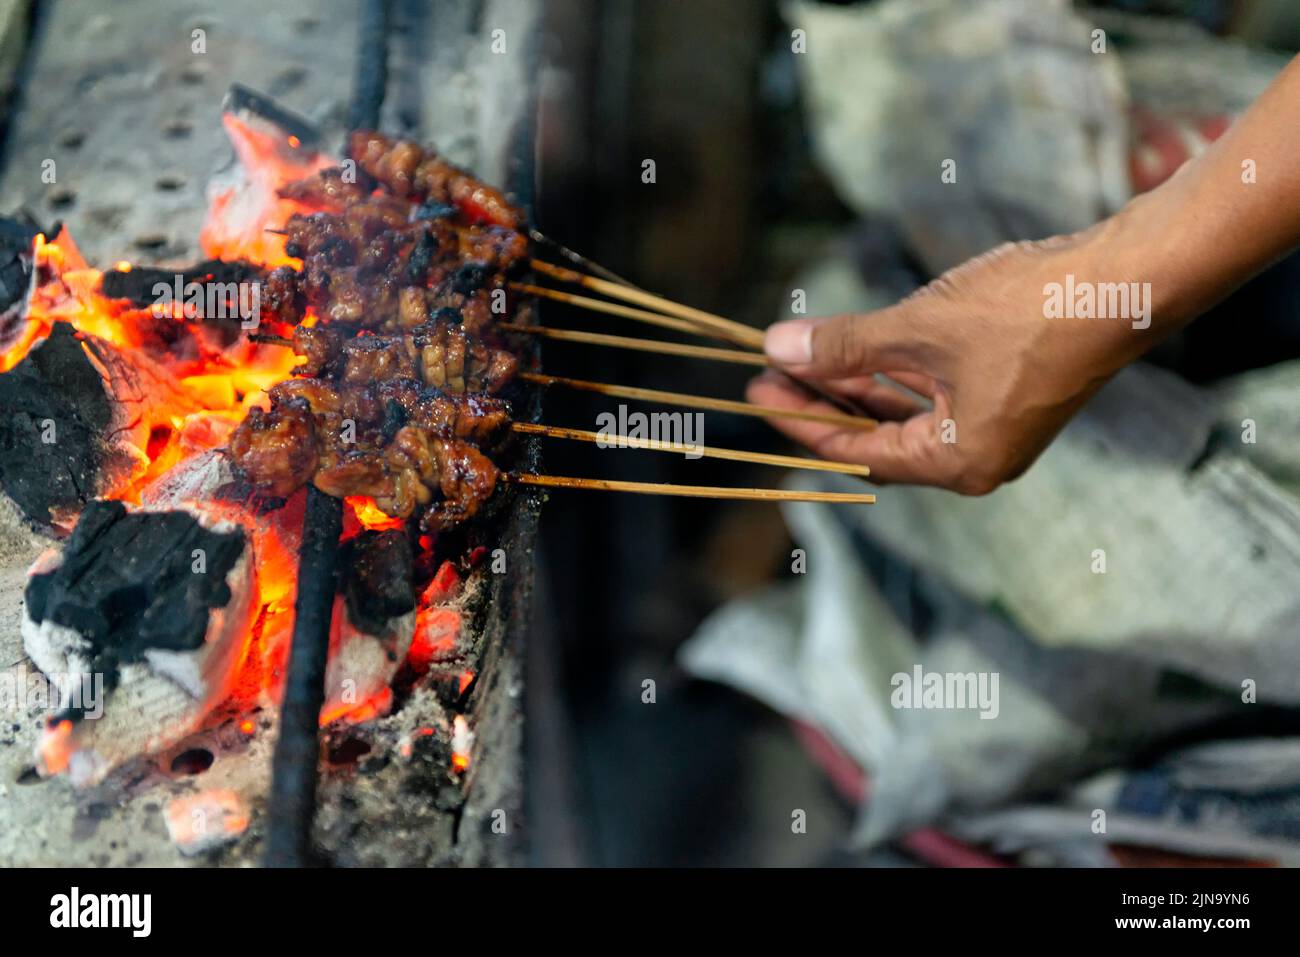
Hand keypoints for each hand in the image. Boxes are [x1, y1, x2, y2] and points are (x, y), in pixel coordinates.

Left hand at [748, 228, 1154, 493]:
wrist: (1127, 279)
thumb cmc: (1028, 310)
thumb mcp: (919, 329)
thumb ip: (844, 345)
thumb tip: (778, 349)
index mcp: (957, 463)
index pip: (856, 452)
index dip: (800, 420)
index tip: (756, 393)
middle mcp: (977, 458)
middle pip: (876, 438)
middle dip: (820, 401)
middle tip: (768, 374)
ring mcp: (996, 427)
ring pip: (905, 412)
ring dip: (854, 384)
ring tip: (801, 359)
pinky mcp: (1009, 393)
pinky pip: (934, 393)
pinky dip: (894, 373)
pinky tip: (859, 349)